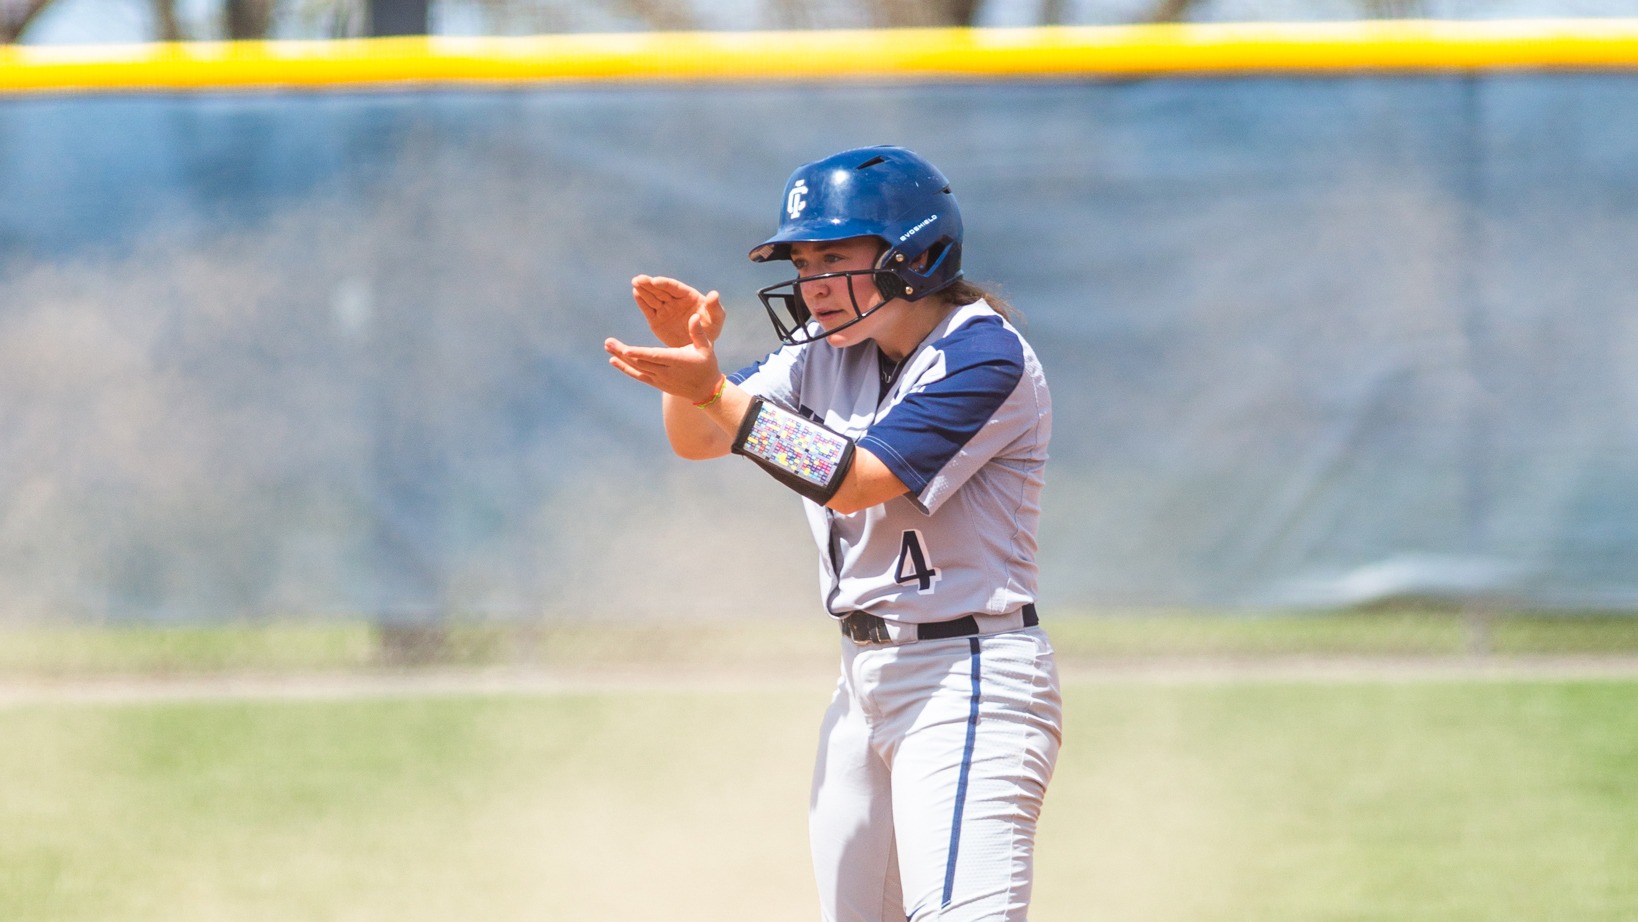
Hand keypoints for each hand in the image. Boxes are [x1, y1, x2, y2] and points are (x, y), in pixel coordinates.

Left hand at [605, 307, 723, 403]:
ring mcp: (660, 379)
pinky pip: (638, 375)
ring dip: (620, 358)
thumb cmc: (706, 364)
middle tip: (608, 342)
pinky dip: (625, 369)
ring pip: (637, 368)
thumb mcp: (706, 347)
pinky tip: (613, 361)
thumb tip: (694, 315)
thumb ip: (698, 332)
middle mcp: (666, 371)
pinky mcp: (656, 383)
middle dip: (623, 352)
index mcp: (677, 360)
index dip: (639, 353)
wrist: (705, 389)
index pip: (655, 357)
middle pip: (641, 362)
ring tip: (607, 346)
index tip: (625, 349)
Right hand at [631, 275, 723, 348]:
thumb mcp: (716, 320)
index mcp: (688, 296)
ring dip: (643, 290)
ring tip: (635, 282)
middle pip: (660, 290)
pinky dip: (642, 302)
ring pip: (652, 298)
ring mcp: (664, 309)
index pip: (675, 288)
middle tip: (639, 279)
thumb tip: (714, 294)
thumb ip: (715, 307)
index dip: (665, 284)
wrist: (698, 347)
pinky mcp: (656, 320)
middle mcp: (675, 300)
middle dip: (649, 284)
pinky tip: (636, 293)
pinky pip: (648, 309)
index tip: (655, 281)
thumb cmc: (710, 330)